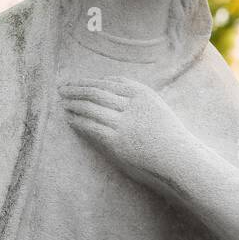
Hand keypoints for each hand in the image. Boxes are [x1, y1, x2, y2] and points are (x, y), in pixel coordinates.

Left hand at [59, 77, 192, 184]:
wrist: (177, 157)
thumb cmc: (165, 133)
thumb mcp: (153, 105)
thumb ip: (132, 94)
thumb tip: (106, 83)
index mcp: (142, 92)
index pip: (108, 82)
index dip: (88, 81)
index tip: (75, 82)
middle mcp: (132, 104)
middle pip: (96, 91)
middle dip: (76, 89)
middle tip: (61, 88)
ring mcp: (124, 123)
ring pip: (91, 107)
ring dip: (74, 103)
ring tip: (62, 102)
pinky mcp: (118, 141)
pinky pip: (92, 126)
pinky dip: (78, 120)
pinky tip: (70, 118)